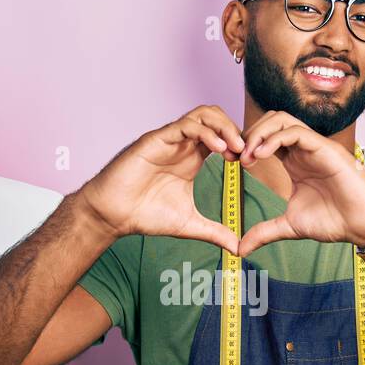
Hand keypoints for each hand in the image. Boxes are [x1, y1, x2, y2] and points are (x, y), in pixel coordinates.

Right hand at [79, 105, 246, 251]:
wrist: (114, 215)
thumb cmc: (145, 214)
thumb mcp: (189, 224)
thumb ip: (214, 232)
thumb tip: (238, 248)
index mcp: (192, 157)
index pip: (222, 136)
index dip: (239, 144)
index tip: (250, 163)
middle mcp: (182, 144)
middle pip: (215, 118)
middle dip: (234, 130)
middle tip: (246, 152)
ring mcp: (169, 139)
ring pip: (202, 115)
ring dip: (223, 127)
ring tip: (235, 148)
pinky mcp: (155, 140)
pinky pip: (184, 126)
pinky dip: (205, 133)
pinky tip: (218, 150)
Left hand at [236, 111, 364, 256]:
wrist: (364, 226)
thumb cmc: (335, 221)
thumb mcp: (289, 227)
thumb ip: (264, 233)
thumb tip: (240, 249)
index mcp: (294, 162)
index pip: (265, 138)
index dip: (245, 145)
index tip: (231, 161)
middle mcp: (303, 150)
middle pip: (271, 121)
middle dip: (248, 134)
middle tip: (236, 156)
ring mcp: (315, 147)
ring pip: (282, 120)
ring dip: (259, 132)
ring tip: (247, 155)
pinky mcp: (326, 148)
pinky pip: (296, 131)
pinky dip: (274, 138)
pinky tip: (261, 155)